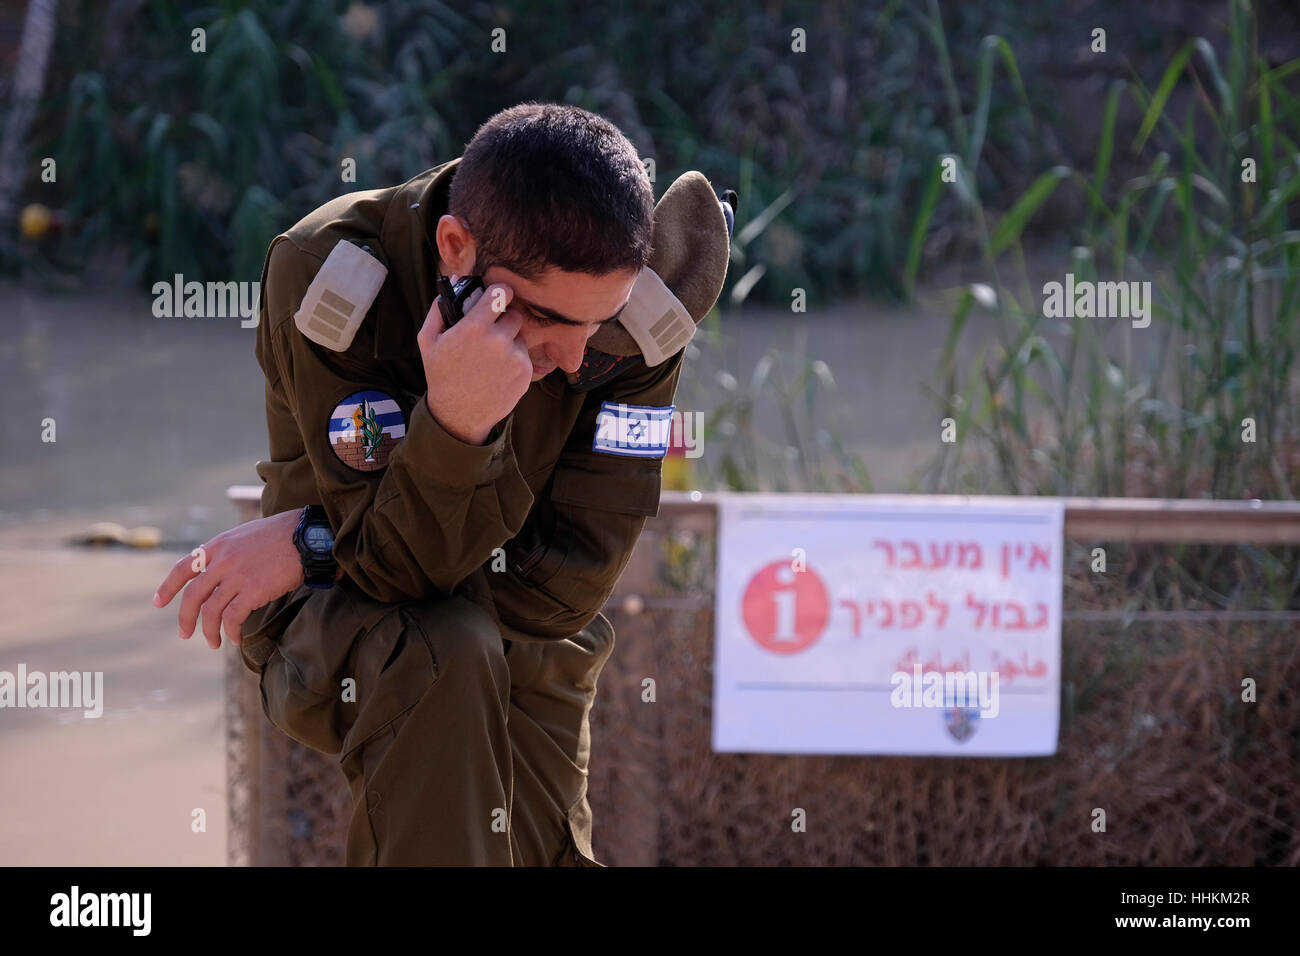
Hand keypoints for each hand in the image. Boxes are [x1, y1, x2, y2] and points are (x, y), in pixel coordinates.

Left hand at [152, 509, 308, 648]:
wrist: (305, 536)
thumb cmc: (281, 535)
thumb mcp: (245, 536)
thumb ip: (228, 552)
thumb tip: (218, 573)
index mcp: (218, 546)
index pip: (183, 568)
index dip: (167, 587)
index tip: (159, 602)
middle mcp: (222, 561)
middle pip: (192, 596)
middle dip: (185, 619)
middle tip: (184, 634)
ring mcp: (236, 576)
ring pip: (211, 611)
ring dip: (209, 631)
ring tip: (213, 643)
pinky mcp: (253, 591)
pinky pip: (233, 618)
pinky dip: (231, 632)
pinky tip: (236, 639)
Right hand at [419, 278, 532, 443]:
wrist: (459, 414)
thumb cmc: (441, 375)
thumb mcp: (428, 340)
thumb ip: (439, 308)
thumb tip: (453, 280)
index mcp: (475, 327)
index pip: (501, 292)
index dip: (501, 291)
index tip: (499, 295)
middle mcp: (499, 340)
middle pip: (514, 315)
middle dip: (504, 320)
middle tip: (491, 332)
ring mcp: (515, 357)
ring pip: (520, 336)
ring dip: (510, 341)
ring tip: (491, 357)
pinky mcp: (525, 373)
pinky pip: (524, 356)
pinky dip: (515, 360)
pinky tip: (498, 371)